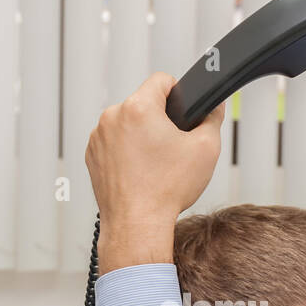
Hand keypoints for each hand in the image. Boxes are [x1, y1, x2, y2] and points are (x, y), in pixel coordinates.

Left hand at [85, 71, 224, 273]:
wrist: (136, 225)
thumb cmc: (167, 190)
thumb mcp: (206, 150)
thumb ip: (213, 119)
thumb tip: (213, 107)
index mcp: (138, 108)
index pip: (162, 80)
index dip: (178, 93)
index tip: (183, 111)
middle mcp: (112, 117)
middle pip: (143, 104)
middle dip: (159, 119)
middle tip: (172, 146)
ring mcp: (98, 137)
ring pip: (127, 123)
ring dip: (141, 135)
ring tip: (155, 163)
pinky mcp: (92, 155)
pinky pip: (114, 143)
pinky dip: (126, 152)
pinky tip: (139, 172)